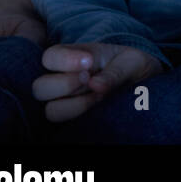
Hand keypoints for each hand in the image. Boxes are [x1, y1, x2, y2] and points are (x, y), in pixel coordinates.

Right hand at [32, 42, 162, 122]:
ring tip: (99, 95)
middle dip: (66, 84)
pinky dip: (78, 117)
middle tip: (90, 78)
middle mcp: (60, 79)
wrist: (141, 82)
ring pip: (49, 110)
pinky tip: (97, 106)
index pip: (50, 56)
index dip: (65, 60)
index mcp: (71, 56)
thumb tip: (95, 85)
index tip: (89, 61)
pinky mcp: (70, 116)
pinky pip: (62, 125)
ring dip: (74, 104)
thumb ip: (114, 72)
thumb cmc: (130, 66)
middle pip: (40, 87)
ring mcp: (63, 100)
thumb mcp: (130, 62)